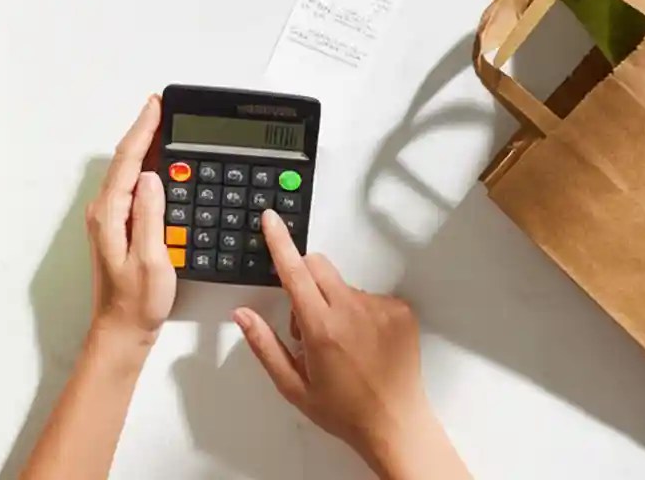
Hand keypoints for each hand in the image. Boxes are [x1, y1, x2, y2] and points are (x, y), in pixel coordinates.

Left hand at [84, 95, 176, 345]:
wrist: (121, 331)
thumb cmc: (136, 302)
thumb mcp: (152, 259)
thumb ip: (150, 215)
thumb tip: (151, 176)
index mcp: (110, 215)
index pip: (127, 161)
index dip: (143, 130)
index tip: (156, 106)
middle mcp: (104, 212)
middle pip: (124, 160)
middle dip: (144, 131)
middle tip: (165, 109)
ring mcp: (109, 219)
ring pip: (127, 172)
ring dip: (144, 148)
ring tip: (164, 128)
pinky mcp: (117, 227)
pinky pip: (130, 187)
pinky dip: (144, 169)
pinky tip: (159, 166)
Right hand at [234, 211, 469, 479]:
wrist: (395, 424)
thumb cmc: (343, 410)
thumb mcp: (293, 385)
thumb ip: (264, 345)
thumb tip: (243, 314)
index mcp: (322, 328)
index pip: (294, 271)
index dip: (280, 242)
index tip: (271, 219)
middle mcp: (352, 310)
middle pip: (317, 266)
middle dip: (304, 279)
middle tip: (307, 322)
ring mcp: (381, 308)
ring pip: (342, 284)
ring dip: (333, 302)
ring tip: (342, 344)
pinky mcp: (401, 310)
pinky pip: (369, 296)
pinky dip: (360, 312)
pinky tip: (364, 343)